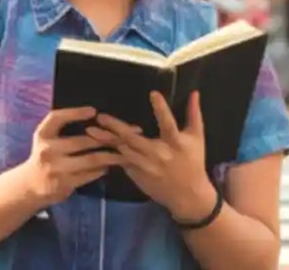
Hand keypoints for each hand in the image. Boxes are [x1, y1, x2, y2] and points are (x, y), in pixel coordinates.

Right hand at [21, 106, 122, 205]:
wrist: (30, 186)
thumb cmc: (44, 156)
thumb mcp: (46, 138)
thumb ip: (63, 128)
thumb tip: (95, 114)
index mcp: (42, 135)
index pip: (57, 118)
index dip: (74, 113)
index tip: (93, 111)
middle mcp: (47, 151)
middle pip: (82, 141)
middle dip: (107, 137)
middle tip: (125, 134)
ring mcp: (56, 169)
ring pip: (91, 159)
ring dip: (110, 155)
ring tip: (124, 152)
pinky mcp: (65, 184)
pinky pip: (90, 174)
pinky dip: (102, 169)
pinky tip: (109, 165)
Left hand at [88, 91, 215, 219]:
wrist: (188, 196)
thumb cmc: (194, 162)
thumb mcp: (197, 137)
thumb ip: (194, 114)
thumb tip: (194, 92)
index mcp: (176, 142)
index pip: (168, 123)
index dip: (161, 109)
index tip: (152, 93)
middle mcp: (159, 154)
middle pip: (135, 139)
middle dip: (117, 128)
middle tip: (100, 116)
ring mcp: (146, 166)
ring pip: (123, 151)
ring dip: (107, 140)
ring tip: (90, 130)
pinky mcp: (137, 174)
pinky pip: (121, 162)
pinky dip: (109, 154)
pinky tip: (95, 146)